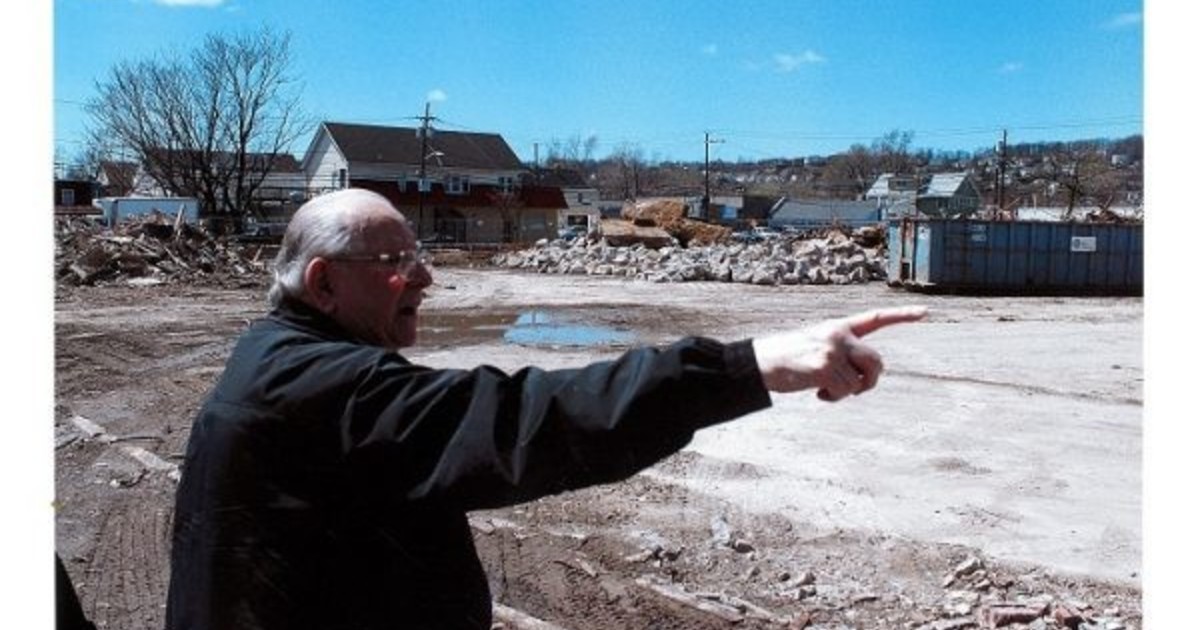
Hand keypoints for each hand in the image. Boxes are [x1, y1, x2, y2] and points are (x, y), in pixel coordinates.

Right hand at [752, 306, 927, 401]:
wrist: (761, 362)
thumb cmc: (788, 358)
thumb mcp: (817, 347)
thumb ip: (842, 354)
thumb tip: (866, 379)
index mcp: (839, 326)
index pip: (875, 319)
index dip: (902, 316)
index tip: (925, 313)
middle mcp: (839, 334)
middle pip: (877, 361)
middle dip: (870, 380)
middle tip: (855, 388)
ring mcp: (832, 349)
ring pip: (860, 382)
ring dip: (844, 392)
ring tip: (822, 387)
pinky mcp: (825, 366)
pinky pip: (845, 391)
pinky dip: (833, 397)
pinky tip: (816, 392)